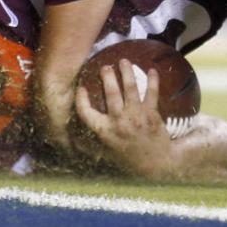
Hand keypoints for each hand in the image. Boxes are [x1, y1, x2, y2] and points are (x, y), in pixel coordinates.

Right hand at [74, 59, 173, 175]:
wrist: (155, 165)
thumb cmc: (128, 159)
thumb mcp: (105, 154)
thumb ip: (90, 146)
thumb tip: (71, 142)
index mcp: (104, 131)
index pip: (86, 113)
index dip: (81, 99)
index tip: (81, 88)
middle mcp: (119, 122)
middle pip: (111, 92)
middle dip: (107, 76)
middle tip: (106, 66)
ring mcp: (136, 116)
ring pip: (130, 88)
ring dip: (127, 72)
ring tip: (124, 61)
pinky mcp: (152, 114)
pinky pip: (152, 93)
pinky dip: (152, 80)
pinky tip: (151, 70)